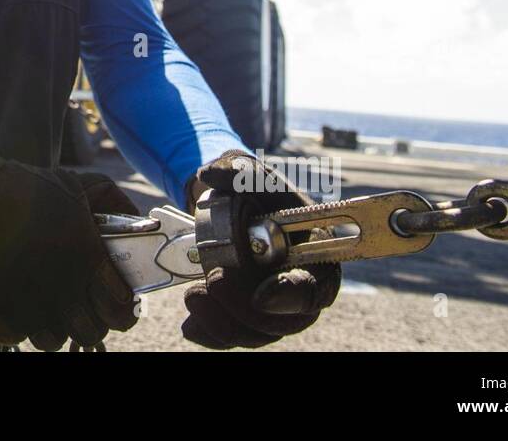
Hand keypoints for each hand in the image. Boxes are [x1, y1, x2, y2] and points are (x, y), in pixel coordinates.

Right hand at [0, 138, 138, 350]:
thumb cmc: (20, 189)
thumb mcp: (72, 186)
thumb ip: (109, 207)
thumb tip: (139, 222)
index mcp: (89, 263)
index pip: (121, 312)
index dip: (121, 310)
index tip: (112, 302)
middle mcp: (65, 294)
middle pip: (91, 333)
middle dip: (88, 321)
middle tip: (76, 305)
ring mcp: (31, 311)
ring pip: (54, 341)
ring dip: (52, 325)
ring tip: (42, 303)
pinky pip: (17, 336)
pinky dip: (17, 323)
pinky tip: (12, 300)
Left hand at [180, 150, 340, 348]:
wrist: (233, 208)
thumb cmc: (255, 192)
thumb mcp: (251, 173)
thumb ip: (239, 170)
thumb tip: (212, 175)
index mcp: (316, 256)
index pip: (314, 288)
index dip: (289, 295)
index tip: (261, 295)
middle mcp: (299, 289)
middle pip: (283, 321)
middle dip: (242, 308)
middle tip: (213, 280)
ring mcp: (274, 310)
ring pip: (254, 334)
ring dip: (220, 321)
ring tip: (192, 295)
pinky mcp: (246, 319)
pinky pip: (231, 337)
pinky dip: (208, 333)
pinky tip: (191, 323)